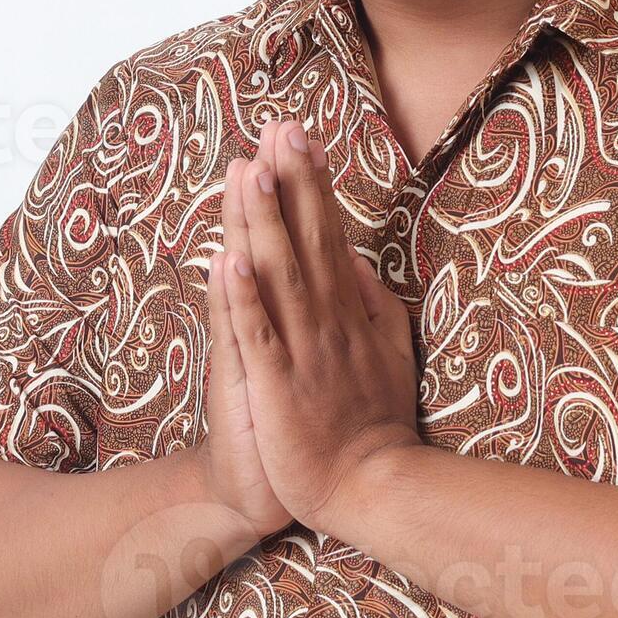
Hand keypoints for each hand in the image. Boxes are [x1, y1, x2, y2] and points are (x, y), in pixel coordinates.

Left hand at [212, 115, 422, 533]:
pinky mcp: (278, 384)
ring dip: (264, 223)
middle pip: (306, 240)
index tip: (300, 136)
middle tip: (280, 127)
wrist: (368, 490)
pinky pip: (257, 334)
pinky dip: (242, 297)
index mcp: (347, 312)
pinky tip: (229, 259)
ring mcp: (302, 351)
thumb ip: (372, 303)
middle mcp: (326, 321)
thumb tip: (355, 256)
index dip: (312, 184)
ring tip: (251, 171)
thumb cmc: (372, 424)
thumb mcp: (388, 352)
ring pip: (279, 275)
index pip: (327, 234)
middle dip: (292, 183)